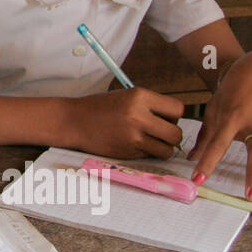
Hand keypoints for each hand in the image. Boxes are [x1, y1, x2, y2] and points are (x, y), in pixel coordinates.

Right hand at [66, 87, 185, 158]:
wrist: (74, 121)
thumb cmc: (101, 108)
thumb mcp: (127, 96)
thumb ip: (151, 105)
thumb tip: (177, 120)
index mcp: (140, 96)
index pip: (178, 109)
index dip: (174, 116)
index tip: (165, 118)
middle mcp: (139, 115)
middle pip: (176, 133)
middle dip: (172, 135)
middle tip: (160, 132)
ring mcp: (133, 135)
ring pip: (167, 149)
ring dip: (162, 147)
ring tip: (149, 140)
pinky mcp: (128, 151)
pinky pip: (151, 156)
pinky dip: (147, 153)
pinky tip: (133, 144)